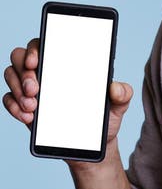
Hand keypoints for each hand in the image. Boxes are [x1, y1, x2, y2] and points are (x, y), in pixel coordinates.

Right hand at [3, 37, 133, 145]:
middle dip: (23, 72)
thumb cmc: (103, 117)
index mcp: (66, 63)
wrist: (94, 145)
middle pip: (20, 57)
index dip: (34, 48)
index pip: (44, 44)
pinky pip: (9, 99)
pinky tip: (27, 116)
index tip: (35, 61)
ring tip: (33, 107)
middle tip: (36, 90)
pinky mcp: (25, 107)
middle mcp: (46, 71)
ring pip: (11, 75)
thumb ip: (123, 94)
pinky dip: (13, 106)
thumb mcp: (118, 104)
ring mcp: (33, 88)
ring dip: (17, 89)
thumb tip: (115, 87)